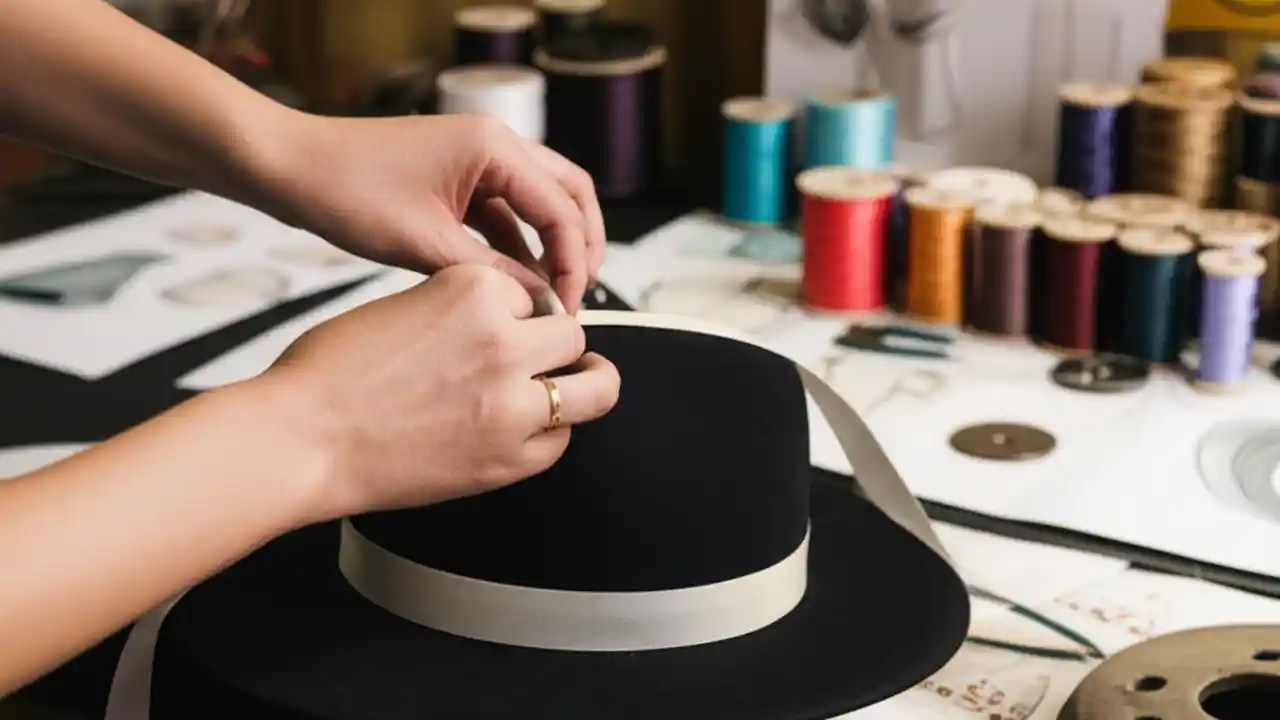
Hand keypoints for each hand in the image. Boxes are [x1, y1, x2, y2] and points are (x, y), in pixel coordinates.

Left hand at [254, 112, 605, 313]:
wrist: (287, 169)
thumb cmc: (346, 192)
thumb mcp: (425, 246)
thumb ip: (493, 276)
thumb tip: (541, 307)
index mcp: (494, 148)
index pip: (562, 210)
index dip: (572, 263)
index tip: (566, 310)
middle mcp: (494, 145)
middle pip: (568, 194)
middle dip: (581, 246)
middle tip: (578, 295)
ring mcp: (476, 160)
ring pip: (540, 204)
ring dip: (550, 247)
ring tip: (552, 297)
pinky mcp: (456, 179)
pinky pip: (504, 213)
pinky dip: (517, 246)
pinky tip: (516, 285)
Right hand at [263, 264, 619, 519]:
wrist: (302, 437)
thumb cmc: (331, 373)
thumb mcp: (404, 303)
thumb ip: (463, 310)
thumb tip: (504, 321)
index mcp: (475, 288)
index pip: (532, 294)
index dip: (523, 314)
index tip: (512, 327)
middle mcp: (504, 339)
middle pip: (572, 334)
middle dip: (557, 346)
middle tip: (547, 359)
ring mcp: (512, 401)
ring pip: (595, 387)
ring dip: (588, 385)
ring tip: (584, 387)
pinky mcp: (509, 457)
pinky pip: (562, 441)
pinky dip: (551, 434)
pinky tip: (529, 432)